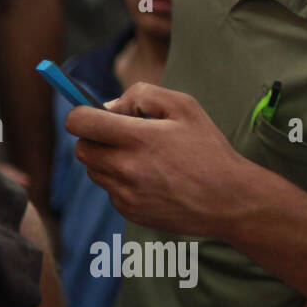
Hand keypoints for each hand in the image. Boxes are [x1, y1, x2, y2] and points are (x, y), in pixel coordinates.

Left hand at [66, 82, 255, 238]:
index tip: (89, 114)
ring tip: (140, 155)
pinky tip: (149, 177)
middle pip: (81, 149)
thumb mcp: (185, 106)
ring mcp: (124, 193)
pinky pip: (109, 189)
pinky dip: (120, 180)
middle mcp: (126, 169)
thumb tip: (108, 106)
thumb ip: (142, 95)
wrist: (227, 199)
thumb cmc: (207, 148)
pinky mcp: (127, 210)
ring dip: (106, 159)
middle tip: (117, 133)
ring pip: (93, 170)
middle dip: (92, 138)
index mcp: (139, 139)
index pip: (81, 123)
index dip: (79, 115)